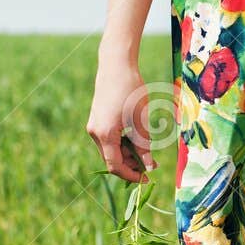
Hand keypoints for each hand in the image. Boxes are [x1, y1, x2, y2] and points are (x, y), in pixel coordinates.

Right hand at [86, 54, 157, 182]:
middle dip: (132, 163)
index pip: (115, 166)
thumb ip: (144, 145)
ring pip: (111, 149)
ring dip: (128, 152)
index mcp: (104, 135)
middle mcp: (94, 133)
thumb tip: (149, 166)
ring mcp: (93, 126)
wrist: (116, 66)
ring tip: (146, 148)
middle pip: (112, 158)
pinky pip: (109, 139)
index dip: (131, 175)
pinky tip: (135, 136)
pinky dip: (122, 142)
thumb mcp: (141, 120)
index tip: (147, 178)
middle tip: (151, 162)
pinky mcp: (96, 120)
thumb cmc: (131, 91)